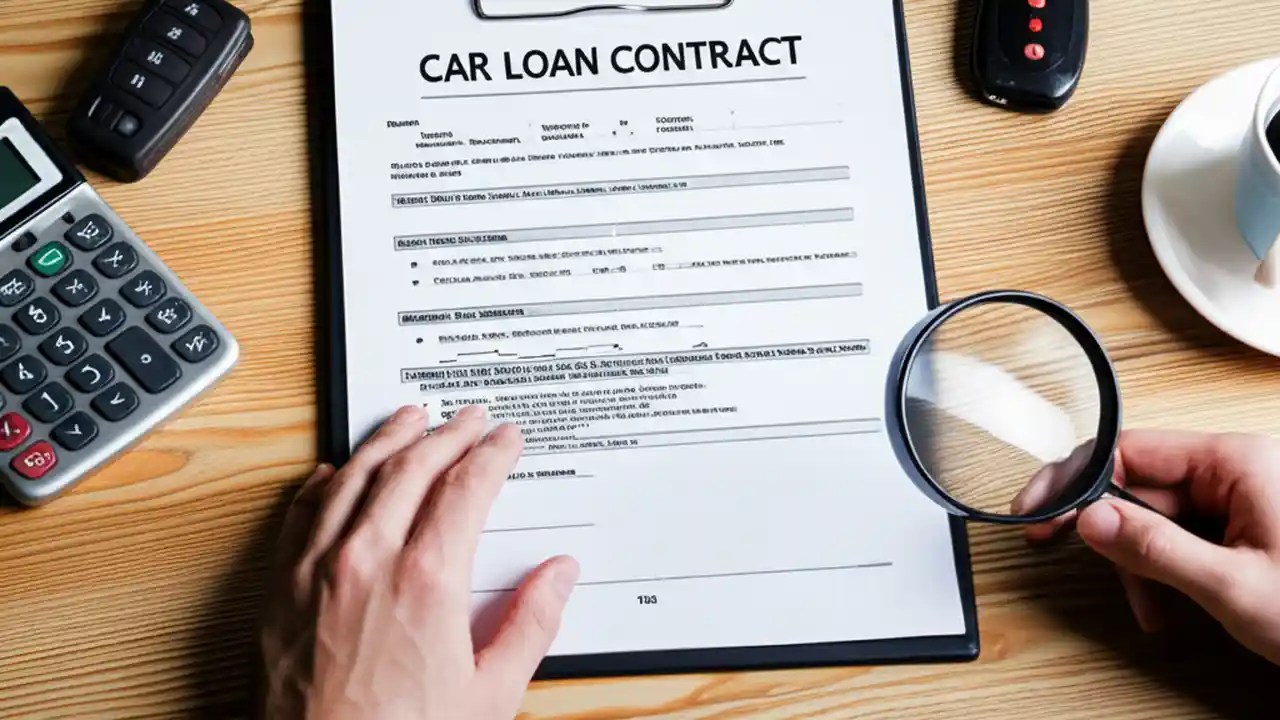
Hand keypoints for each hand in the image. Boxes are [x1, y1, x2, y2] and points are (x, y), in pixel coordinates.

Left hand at [259, 405, 579, 718]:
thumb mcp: (490, 695)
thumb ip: (530, 624)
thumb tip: (558, 575)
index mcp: (427, 580)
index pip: (466, 487)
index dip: (491, 454)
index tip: (504, 439)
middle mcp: (368, 560)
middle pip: (411, 468)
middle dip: (446, 434)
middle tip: (467, 418)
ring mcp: (318, 570)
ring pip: (353, 477)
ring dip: (386, 441)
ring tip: (407, 420)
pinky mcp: (282, 588)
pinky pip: (302, 512)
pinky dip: (325, 481)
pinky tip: (333, 471)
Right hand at [1028, 430, 1279, 664]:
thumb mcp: (1233, 586)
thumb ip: (1155, 547)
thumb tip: (1091, 517)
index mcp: (1236, 461)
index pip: (1130, 450)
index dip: (1077, 481)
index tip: (1041, 511)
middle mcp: (1238, 468)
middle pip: (1139, 484)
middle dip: (1108, 531)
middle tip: (1056, 548)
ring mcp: (1244, 497)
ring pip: (1158, 514)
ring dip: (1139, 561)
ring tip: (1148, 611)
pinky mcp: (1248, 524)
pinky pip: (1186, 533)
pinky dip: (1166, 568)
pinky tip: (1166, 605)